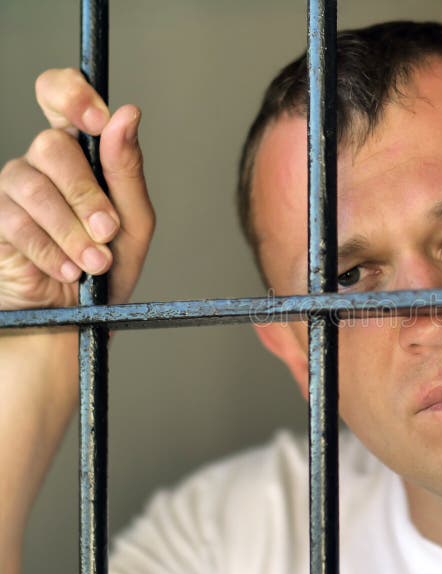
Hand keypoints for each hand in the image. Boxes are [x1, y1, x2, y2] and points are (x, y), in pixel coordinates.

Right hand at [0, 67, 153, 311]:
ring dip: (71, 230)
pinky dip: (49, 250)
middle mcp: (43, 163)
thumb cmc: (108, 266)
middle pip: (52, 145)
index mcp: (82, 152)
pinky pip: (14, 221)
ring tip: (94, 262)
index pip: (60, 95)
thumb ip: (128, 170)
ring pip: (32, 185)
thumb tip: (126, 114)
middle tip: (107, 231)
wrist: (78, 317)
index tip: (96, 119)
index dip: (72, 95)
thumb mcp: (134, 221)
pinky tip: (69, 270)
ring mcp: (13, 188)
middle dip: (86, 193)